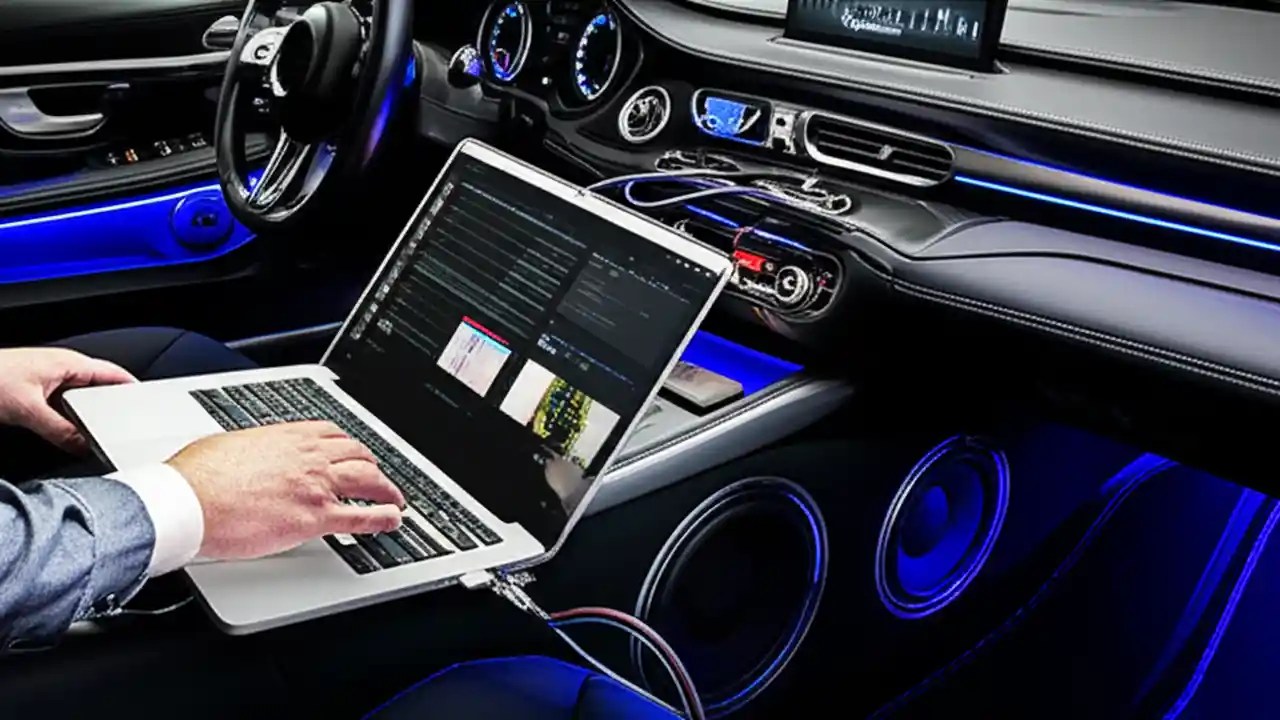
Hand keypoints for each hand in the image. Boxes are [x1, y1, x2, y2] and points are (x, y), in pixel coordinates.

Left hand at [0, 348, 134, 452]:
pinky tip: (67, 429)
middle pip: (99, 388)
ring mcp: (47, 376)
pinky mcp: (33, 387)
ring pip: (79, 397)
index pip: (114, 374)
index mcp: (69, 363)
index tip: (147, 405)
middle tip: (123, 426)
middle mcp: (61, 367)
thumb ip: (60, 431)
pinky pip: (62, 402)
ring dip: (86, 413)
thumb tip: (84, 446)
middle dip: (111, 407)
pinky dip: (69, 415)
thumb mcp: (28, 410)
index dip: (133, 389)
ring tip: (95, 432)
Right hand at [166, 421, 404, 559]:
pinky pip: (361, 517)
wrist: (189, 501)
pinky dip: (382, 519)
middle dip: (373, 465)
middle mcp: (309, 457)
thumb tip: (245, 457)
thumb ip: (249, 450)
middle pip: (358, 455)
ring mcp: (316, 486)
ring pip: (368, 481)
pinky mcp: (315, 518)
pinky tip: (391, 522)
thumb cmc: (198, 476)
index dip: (349, 445)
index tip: (353, 452)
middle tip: (378, 476)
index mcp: (287, 436)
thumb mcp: (229, 446)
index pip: (333, 434)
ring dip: (387, 491)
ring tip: (395, 499)